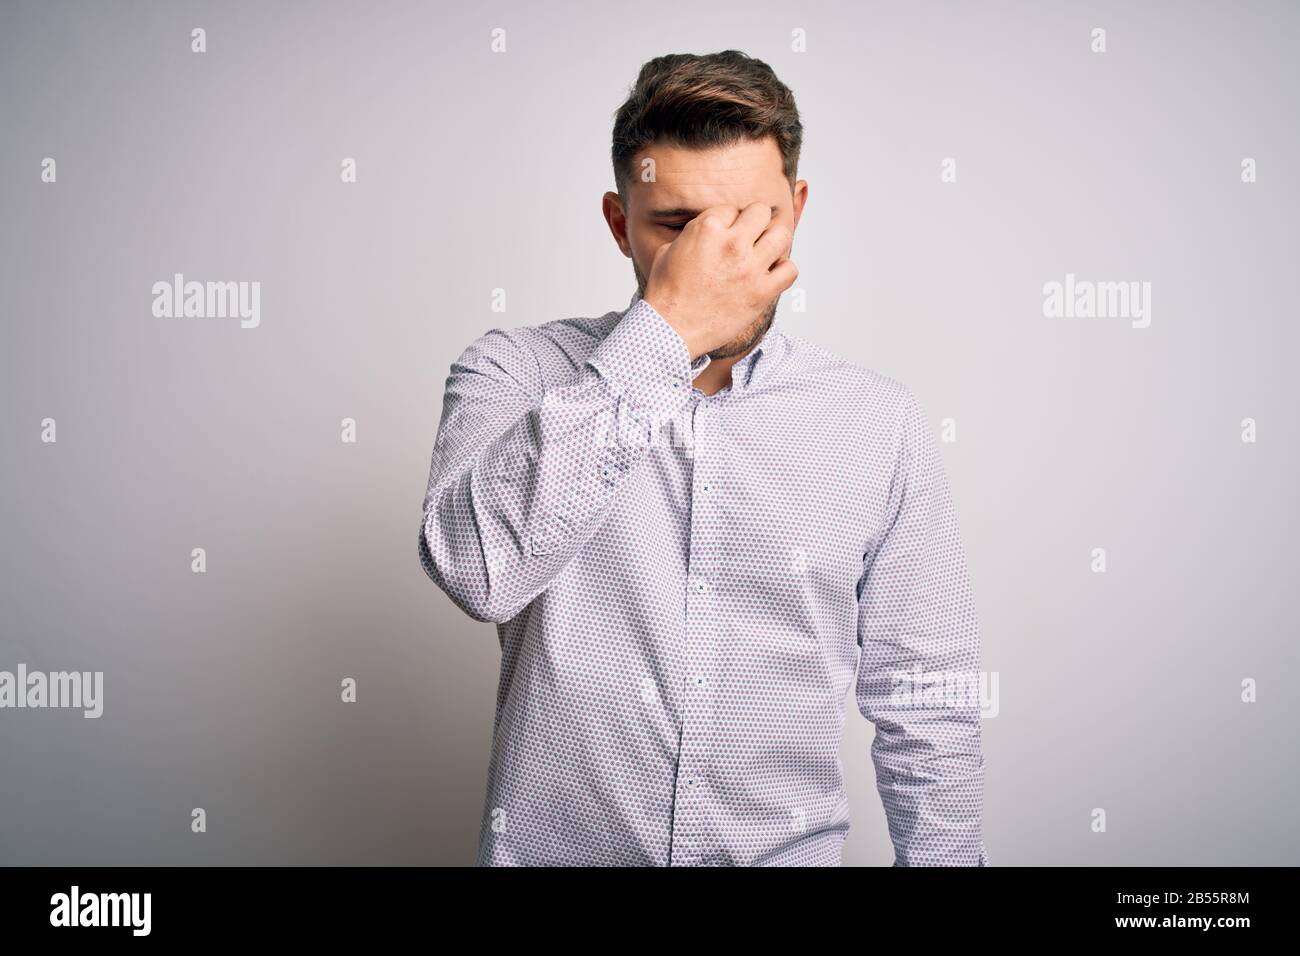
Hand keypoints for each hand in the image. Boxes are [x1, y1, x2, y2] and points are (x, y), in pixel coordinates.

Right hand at [642, 202, 796, 359]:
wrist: (670, 330)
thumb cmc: (666, 294)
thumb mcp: (669, 250)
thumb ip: (693, 233)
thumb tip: (706, 228)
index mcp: (707, 228)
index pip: (732, 209)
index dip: (728, 222)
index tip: (724, 237)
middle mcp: (732, 243)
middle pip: (761, 212)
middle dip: (755, 223)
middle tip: (748, 238)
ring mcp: (750, 268)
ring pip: (781, 234)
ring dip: (774, 240)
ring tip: (765, 251)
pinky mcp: (762, 292)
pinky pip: (790, 270)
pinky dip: (784, 270)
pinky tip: (771, 275)